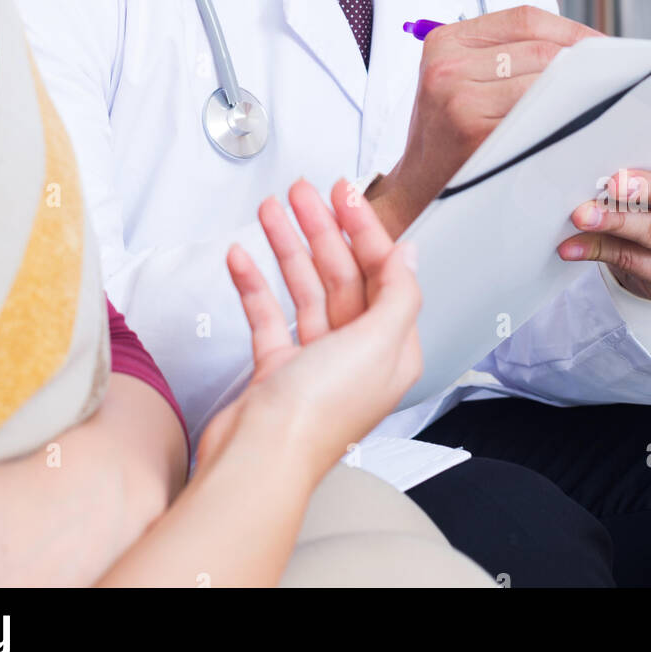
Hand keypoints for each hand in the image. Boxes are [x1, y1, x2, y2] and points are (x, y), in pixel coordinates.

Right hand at [196, 178, 421, 479]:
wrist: (259, 460)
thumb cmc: (319, 413)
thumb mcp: (378, 343)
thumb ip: (398, 293)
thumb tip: (409, 254)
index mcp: (391, 349)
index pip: (381, 272)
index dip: (362, 228)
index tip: (343, 194)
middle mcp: (356, 353)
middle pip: (342, 274)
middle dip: (321, 229)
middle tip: (301, 191)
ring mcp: (314, 361)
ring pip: (304, 289)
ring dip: (287, 247)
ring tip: (269, 210)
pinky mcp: (276, 370)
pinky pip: (267, 315)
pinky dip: (255, 284)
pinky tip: (241, 256)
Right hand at [369, 5, 601, 235]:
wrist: (416, 190)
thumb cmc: (447, 135)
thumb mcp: (456, 79)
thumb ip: (501, 54)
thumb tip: (581, 45)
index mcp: (444, 42)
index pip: (524, 19)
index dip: (571, 29)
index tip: (601, 45)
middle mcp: (447, 66)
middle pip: (541, 49)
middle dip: (583, 63)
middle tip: (613, 77)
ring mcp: (459, 100)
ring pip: (545, 81)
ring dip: (580, 92)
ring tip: (599, 101)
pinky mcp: (475, 134)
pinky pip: (540, 117)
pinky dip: (566, 119)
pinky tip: (579, 126)